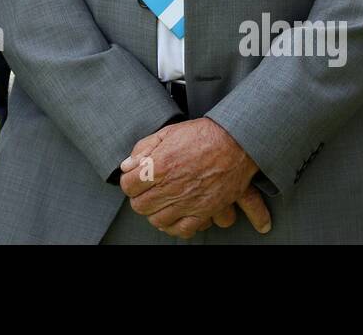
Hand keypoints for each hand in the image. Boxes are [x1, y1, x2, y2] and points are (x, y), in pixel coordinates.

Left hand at [118, 118, 270, 237]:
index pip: (129, 185)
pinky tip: (173, 216)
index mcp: (160, 166)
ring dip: (154, 212)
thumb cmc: (202, 135)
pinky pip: (182, 230)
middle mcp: (171, 187)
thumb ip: (144, 149)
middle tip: (146, 190)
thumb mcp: (168, 133)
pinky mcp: (204, 211)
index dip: (129, 181)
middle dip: (139, 197)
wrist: (235, 143)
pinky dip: (174, 226)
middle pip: (140, 206)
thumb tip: (126, 165)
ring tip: (159, 201)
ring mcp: (188, 202)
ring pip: (157, 220)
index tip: (135, 178)